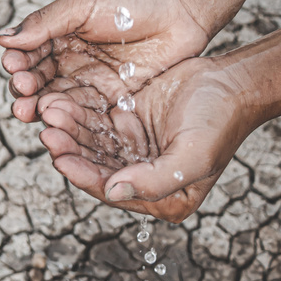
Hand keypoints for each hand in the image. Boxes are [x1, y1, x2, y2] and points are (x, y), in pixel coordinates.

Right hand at [0, 0, 208, 122]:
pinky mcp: (114, 101)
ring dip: (43, 107)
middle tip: (21, 94)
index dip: (20, 63)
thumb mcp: (82, 5)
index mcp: (58, 36)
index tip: (13, 67)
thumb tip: (3, 39)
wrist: (182, 8)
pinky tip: (60, 122)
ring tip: (31, 112)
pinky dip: (71, 120)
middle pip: (40, 82)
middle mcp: (71, 62)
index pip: (30, 54)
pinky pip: (88, 114)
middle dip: (26, 89)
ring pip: (60, 100)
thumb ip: (45, 23)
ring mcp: (92, 82)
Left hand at [36, 56, 257, 222]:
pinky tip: (61, 102)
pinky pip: (97, 122)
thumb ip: (155, 180)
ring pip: (92, 144)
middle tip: (48, 131)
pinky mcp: (128, 124)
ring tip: (51, 112)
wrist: (233, 82)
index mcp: (164, 198)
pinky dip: (79, 114)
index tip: (59, 158)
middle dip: (70, 150)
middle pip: (96, 167)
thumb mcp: (192, 156)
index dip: (83, 175)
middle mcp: (144, 177)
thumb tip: (114, 192)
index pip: (112, 191)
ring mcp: (134, 150)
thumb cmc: (220, 122)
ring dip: (71, 131)